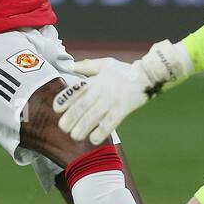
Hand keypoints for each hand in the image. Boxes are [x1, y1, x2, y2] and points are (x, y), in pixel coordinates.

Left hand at [54, 40, 192, 143]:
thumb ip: (87, 66)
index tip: (56, 109)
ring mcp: (111, 101)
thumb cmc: (124, 70)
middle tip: (63, 128)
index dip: (64, 99)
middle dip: (70, 118)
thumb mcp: (105, 64)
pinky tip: (94, 140)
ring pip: (93, 117)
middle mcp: (101, 91)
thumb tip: (71, 66)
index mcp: (95, 80)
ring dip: (82, 128)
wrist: (147, 75)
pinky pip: (110, 123)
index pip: (76, 90)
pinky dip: (101, 132)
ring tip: (75, 136)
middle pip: (81, 106)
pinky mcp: (122, 110)